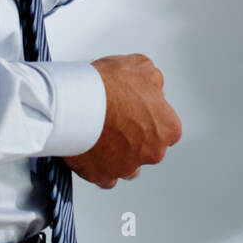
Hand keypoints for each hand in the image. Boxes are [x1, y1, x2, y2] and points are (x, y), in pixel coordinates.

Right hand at [62, 54, 181, 188]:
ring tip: (103, 133)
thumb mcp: (141, 66)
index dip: (150, 115)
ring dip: (119, 153)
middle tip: (117, 117)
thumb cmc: (107, 87)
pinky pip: (105, 177)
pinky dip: (99, 166)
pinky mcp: (101, 176)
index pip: (167, 126)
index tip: (137, 108)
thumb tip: (151, 85)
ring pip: (128, 165)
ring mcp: (126, 167)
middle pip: (148, 147)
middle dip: (135, 136)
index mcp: (167, 128)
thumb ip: (152, 80)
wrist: (76, 104)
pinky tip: (93, 149)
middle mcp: (152, 152)